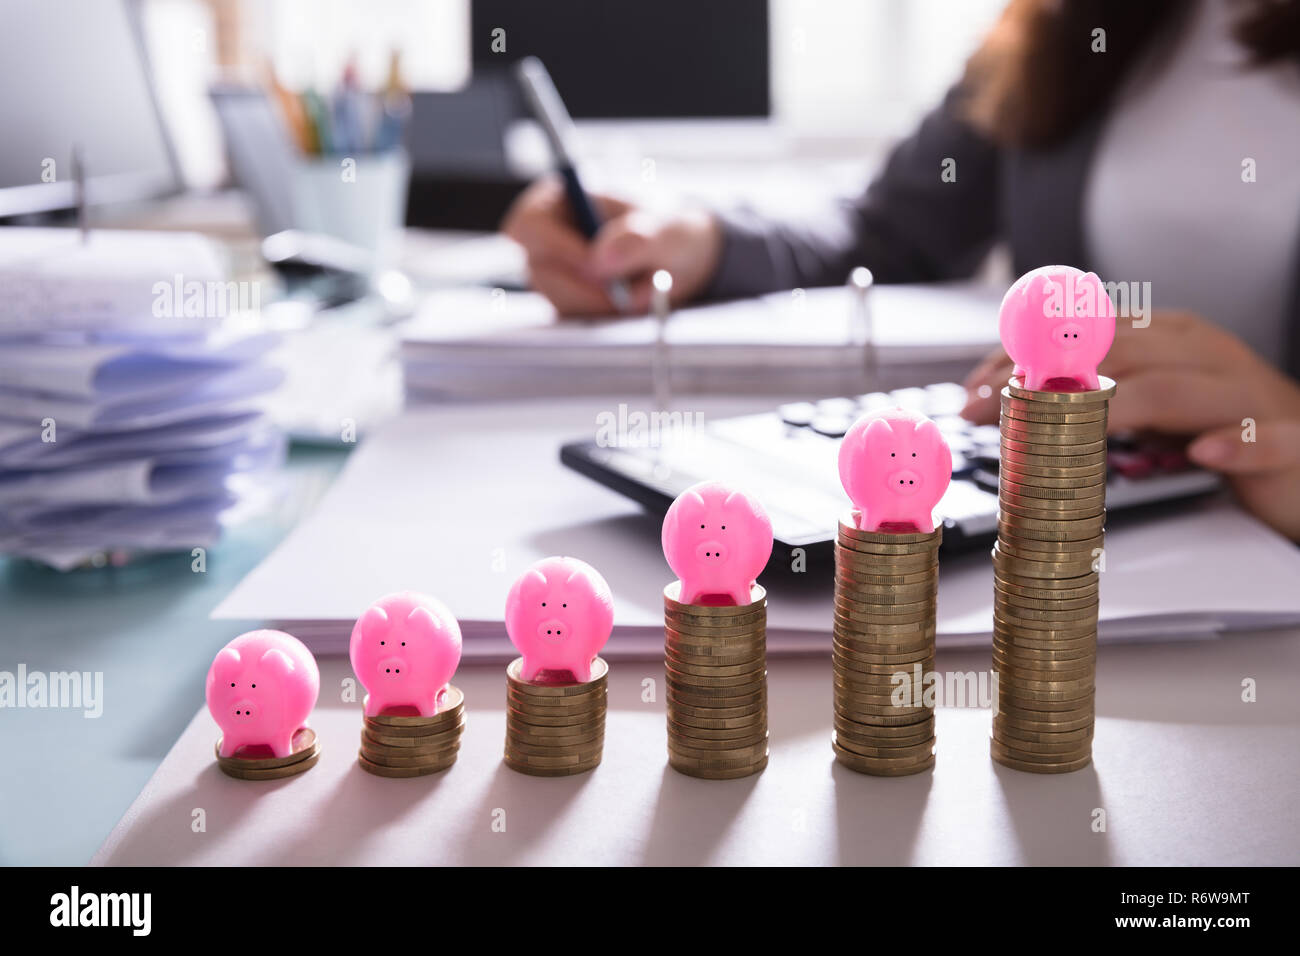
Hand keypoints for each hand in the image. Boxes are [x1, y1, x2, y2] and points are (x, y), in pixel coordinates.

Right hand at [501, 177, 722, 315]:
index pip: (528, 225)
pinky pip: (572, 318)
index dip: (557, 250)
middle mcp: (548, 235)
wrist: (681, 258)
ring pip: (556, 299)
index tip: (596, 268)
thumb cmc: (670, 230)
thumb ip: (638, 238)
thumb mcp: (668, 230)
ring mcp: (553, 270)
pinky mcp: (565, 299)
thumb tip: (601, 257)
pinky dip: (603, 316)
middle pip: (538, 271)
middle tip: (625, 294)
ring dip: (599, 303)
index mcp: (562, 198)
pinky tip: (628, 301)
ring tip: (637, 289)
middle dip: (585, 288)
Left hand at [960, 310, 1299, 539]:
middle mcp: (1205, 354)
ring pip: (1176, 388)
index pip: (1082, 336)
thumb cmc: (1221, 432)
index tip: (971, 390)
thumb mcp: (1147, 408)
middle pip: (1114, 354)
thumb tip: (1015, 401)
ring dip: (1111, 408)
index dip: (1023, 360)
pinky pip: (1260, 438)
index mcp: (1169, 339)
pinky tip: (1202, 453)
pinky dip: (1232, 444)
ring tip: (1061, 428)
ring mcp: (1247, 394)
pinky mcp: (1286, 439)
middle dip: (1043, 381)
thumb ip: (1095, 394)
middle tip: (986, 412)